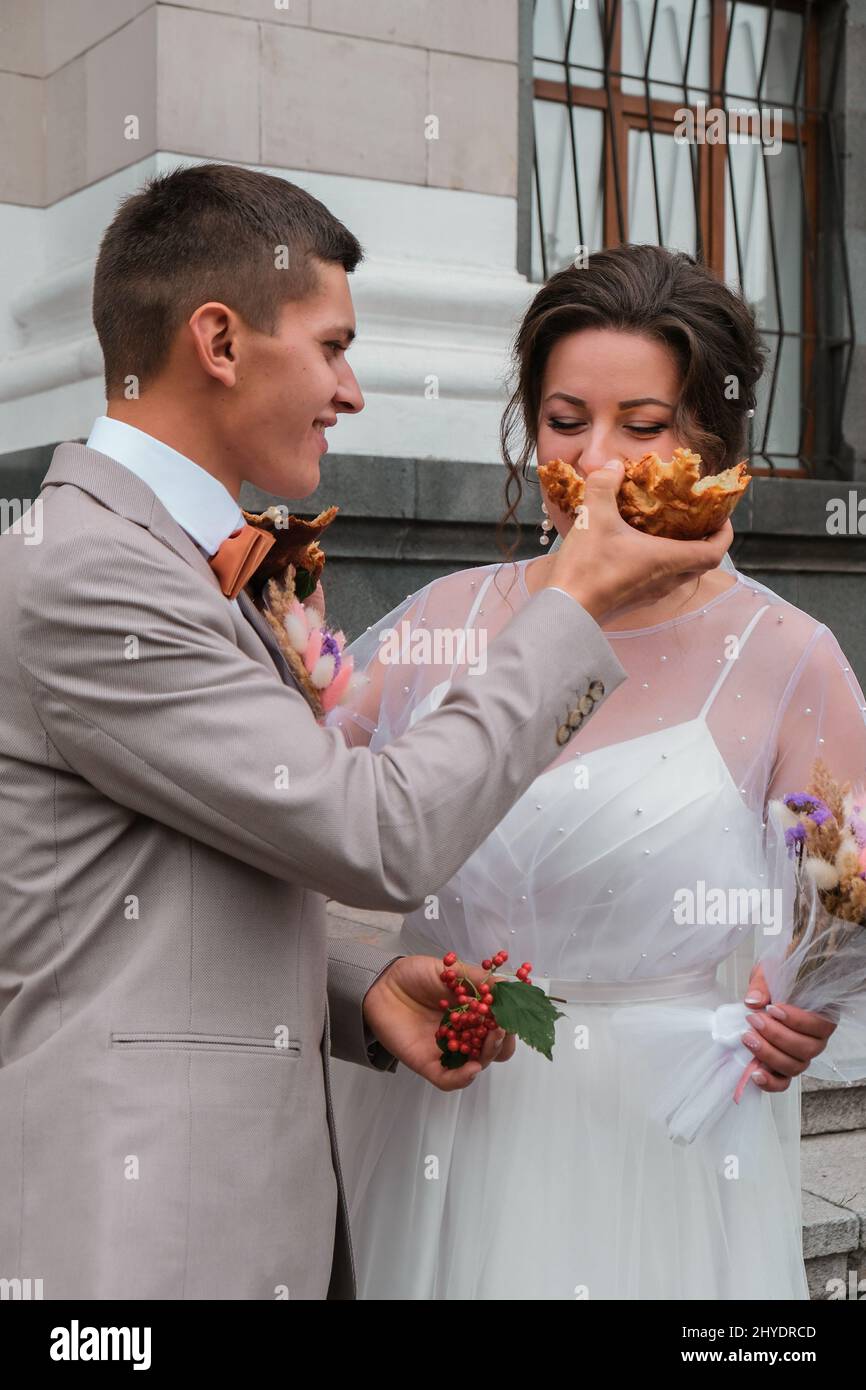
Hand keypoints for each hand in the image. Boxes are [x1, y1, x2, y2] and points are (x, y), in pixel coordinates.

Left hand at [363, 954, 517, 1090]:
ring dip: (488, 1055)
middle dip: (502, 1042)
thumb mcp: (450, 970)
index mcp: (473, 1013)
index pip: (500, 1026)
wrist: (381, 984)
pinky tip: (472, 1067)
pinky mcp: (428, 1063)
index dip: (510, 1023)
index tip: (514, 1015)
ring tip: (491, 1039)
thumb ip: (477, 978)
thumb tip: (507, 984)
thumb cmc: (415, 975)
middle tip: (502, 1029)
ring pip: (476, 1064)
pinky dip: (462, 1078)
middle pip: (493, 1049)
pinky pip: (448, 1079)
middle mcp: (464, 1034)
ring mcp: (447, 1051)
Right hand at [542, 460, 733, 622]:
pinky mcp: (633, 601)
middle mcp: (666, 580)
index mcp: (668, 560)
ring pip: (681, 574)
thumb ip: (604, 485)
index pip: (714, 551)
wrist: (565, 610)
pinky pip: (659, 582)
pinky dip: (661, 564)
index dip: (724, 533)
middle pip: (702, 564)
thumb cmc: (586, 567)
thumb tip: (612, 466)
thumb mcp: (593, 516)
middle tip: (695, 520)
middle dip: (705, 542)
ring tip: (668, 531)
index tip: (720, 516)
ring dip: (682, 554)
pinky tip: (639, 549)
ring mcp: (650, 594)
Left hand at [735, 962, 837, 1094]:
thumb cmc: (774, 981)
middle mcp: (816, 1040)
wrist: (764, 991)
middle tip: (754, 1020)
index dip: (797, 1020)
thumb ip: (763, 984)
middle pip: (807, 1049)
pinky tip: (755, 1074)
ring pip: (794, 1066)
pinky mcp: (783, 1067)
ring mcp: (800, 1056)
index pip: (821, 1026)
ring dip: (769, 1054)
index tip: (772, 1009)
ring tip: (748, 1037)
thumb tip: (754, 1002)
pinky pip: (783, 1082)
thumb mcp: (768, 972)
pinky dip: (770, 1082)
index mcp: (821, 1015)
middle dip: (777, 1036)